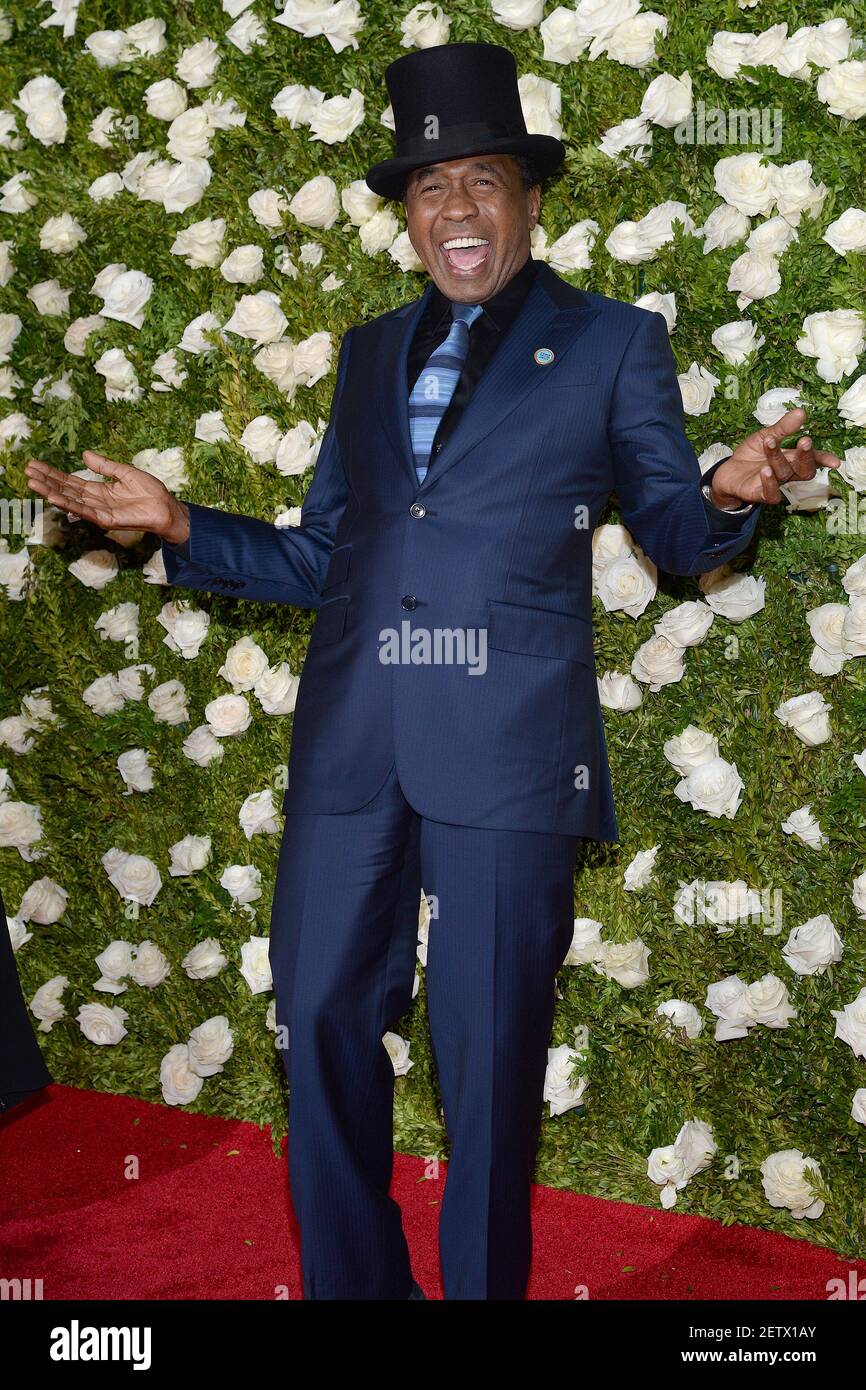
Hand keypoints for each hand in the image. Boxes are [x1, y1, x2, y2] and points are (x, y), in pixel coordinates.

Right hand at [24, 450, 189, 544]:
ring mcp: (99, 511)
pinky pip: (85, 512)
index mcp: (99, 490)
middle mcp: (95, 501)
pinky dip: (69, 505)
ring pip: (71, 501)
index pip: (70, 481)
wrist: (166, 507)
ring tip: (34, 484)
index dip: (53, 474)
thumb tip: (84, 454)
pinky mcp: (107, 520)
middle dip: (46, 481)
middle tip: (27, 472)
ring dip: (51, 492)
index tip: (35, 465)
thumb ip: (104, 466)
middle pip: (66, 490)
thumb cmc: (150, 492)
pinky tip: (55, 497)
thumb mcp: (125, 472)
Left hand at [710, 407, 839, 506]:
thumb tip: (802, 412)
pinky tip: (765, 470)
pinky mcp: (761, 494)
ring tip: (769, 442)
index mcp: (793, 459)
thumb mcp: (767, 436)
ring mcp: (776, 484)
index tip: (835, 462)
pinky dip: (770, 482)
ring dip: (777, 457)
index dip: (823, 459)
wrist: (727, 472)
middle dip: (806, 456)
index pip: (812, 460)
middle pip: (804, 470)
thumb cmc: (752, 455)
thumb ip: (783, 427)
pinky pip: (771, 493)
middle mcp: (788, 473)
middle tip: (805, 441)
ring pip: (784, 474)